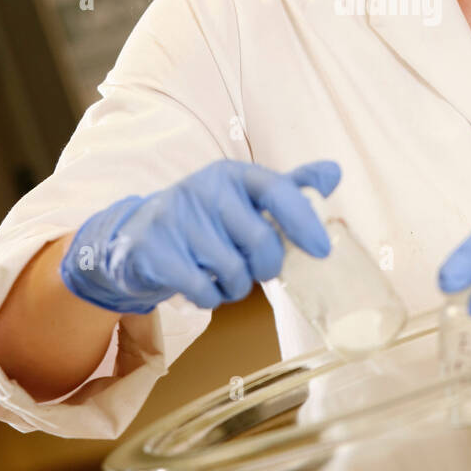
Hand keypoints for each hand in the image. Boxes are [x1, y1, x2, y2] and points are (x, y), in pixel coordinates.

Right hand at [60, 158, 340, 313]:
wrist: (136, 236)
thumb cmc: (205, 219)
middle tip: (258, 270)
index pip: (277, 190)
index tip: (322, 250)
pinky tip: (202, 286)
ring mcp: (177, 219)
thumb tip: (334, 173)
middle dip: (267, 266)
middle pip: (260, 240)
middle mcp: (205, 189)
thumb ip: (289, 188)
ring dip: (236, 286)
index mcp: (233, 174)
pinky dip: (210, 298)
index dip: (304, 221)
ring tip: (224, 276)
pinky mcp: (155, 250)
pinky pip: (202, 289)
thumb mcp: (245, 197)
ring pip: (232, 271)